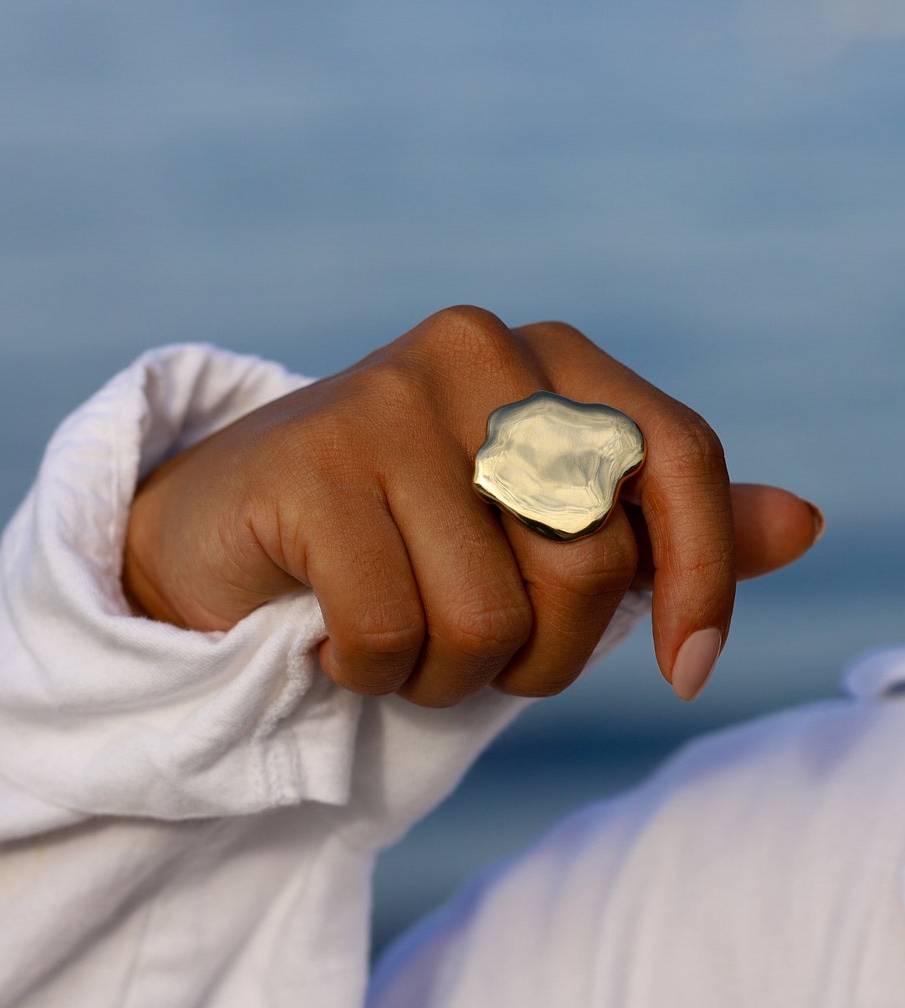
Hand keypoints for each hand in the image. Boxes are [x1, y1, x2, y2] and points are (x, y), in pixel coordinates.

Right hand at [124, 307, 821, 705]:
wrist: (224, 531)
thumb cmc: (394, 536)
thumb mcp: (535, 530)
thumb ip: (657, 527)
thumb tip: (804, 524)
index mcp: (544, 357)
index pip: (678, 458)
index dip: (703, 579)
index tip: (683, 669)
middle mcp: (475, 353)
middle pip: (588, 562)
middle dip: (540, 657)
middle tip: (467, 651)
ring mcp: (387, 397)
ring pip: (489, 617)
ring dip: (444, 675)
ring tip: (391, 638)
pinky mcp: (310, 459)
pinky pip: (391, 630)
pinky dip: (368, 670)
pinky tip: (328, 636)